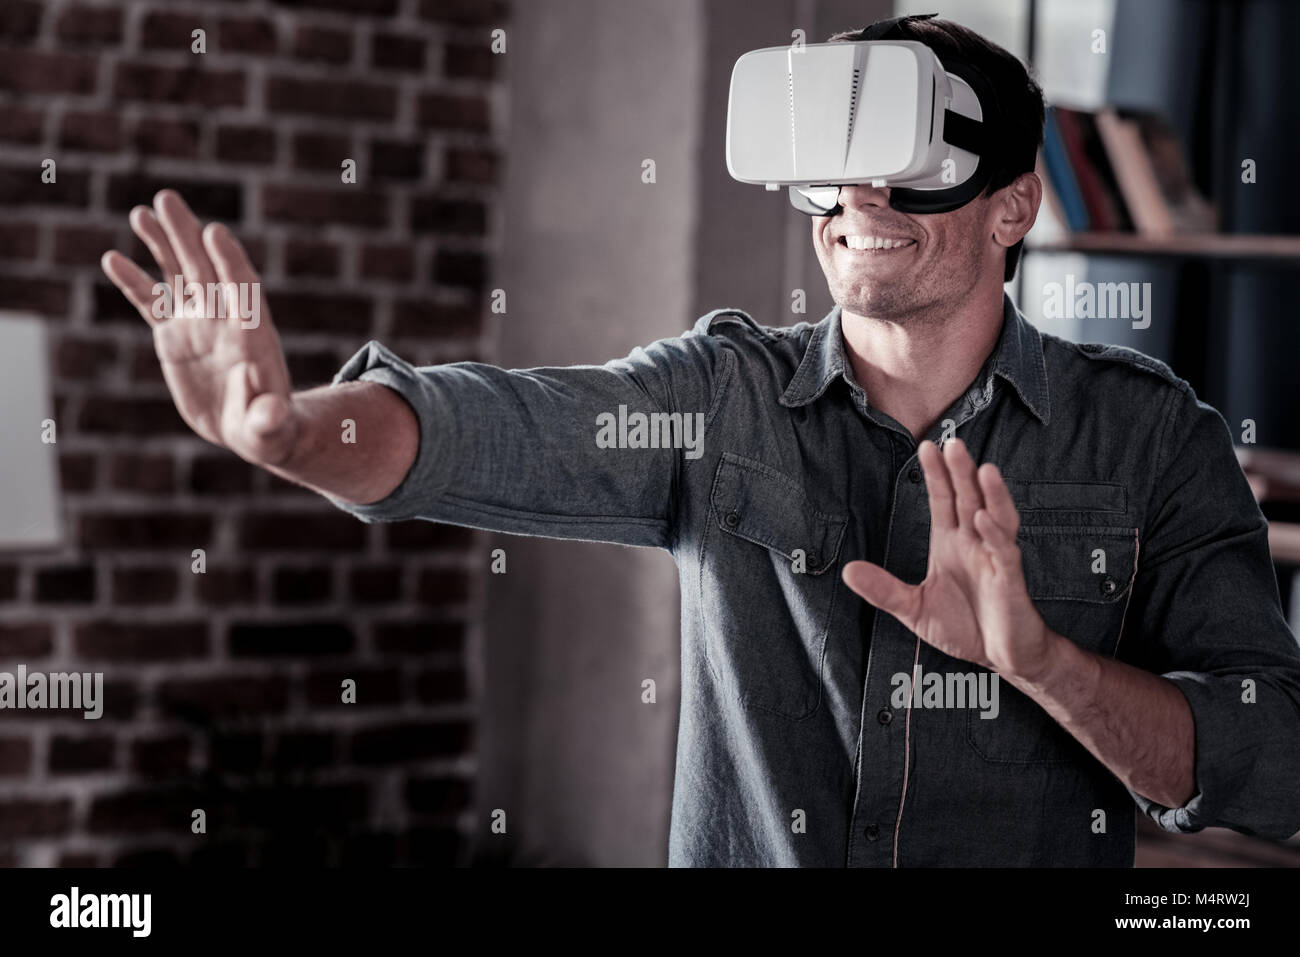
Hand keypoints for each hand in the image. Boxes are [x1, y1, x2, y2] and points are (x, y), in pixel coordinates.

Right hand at [100, 190, 297, 465]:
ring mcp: (198, 323)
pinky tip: (111, 258)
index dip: (230, 261)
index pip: (244, 289)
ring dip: (161, 244)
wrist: (250, 427)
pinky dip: (133, 282)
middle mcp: (224, 320)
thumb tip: (271, 413)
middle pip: (206, 269)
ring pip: (178, 276)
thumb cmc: (268, 429)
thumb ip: (270, 418)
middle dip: (187, 236)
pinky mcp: (175, 336)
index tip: (215, 232)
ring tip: (142, 213)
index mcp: (253, 335)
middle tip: (168, 199)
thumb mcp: (271, 429)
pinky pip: (151, 303)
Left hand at [841, 438, 1051, 678]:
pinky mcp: (1010, 580)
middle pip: (968, 498)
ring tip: (983, 468)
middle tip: (953, 441)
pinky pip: (1004, 552)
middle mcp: (974, 543)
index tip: (926, 445)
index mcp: (951, 543)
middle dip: (961, 471)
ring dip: (990, 493)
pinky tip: (983, 519)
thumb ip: (883, 590)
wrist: (1000, 657)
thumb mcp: (914, 609)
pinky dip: (995, 535)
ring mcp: (994, 558)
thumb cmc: (964, 627)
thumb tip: (847, 570)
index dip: (936, 474)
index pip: (943, 500)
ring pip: (995, 517)